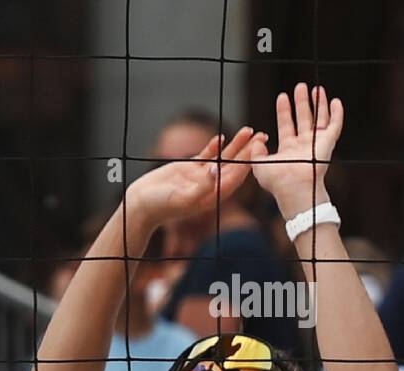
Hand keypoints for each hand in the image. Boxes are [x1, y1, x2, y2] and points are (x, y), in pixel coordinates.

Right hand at [125, 126, 264, 227]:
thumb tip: (217, 170)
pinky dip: (215, 146)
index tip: (260, 149)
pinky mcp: (188, 169)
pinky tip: (222, 137)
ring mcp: (200, 177)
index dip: (249, 162)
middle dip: (249, 151)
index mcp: (212, 196)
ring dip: (236, 145)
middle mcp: (210, 187)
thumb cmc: (160, 206)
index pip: (236, 177)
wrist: (140, 205)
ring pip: (223, 158)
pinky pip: (206, 156)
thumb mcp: (182, 197)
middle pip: (234, 166)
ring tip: (249, 130)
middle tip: (264, 136)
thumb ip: (201, 186)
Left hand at [250, 82, 343, 217]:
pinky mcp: (328, 143)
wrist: (294, 186)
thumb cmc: (276, 180)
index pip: (286, 125)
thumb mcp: (259, 165)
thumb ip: (257, 152)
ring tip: (316, 88)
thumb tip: (258, 140)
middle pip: (303, 118)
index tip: (282, 96)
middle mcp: (303, 145)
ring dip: (318, 103)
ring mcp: (316, 143)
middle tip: (299, 87)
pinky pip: (335, 125)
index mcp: (288, 149)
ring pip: (318, 118)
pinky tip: (335, 101)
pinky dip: (336, 113)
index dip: (284, 111)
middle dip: (301, 102)